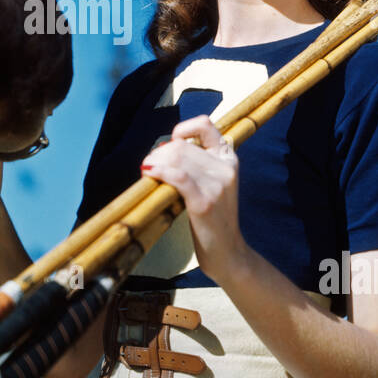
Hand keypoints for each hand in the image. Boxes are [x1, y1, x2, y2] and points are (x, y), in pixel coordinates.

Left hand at [140, 115, 247, 282]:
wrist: (227, 252)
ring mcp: (217, 185)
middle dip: (159, 153)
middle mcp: (226, 168)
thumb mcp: (213, 184)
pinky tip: (149, 174)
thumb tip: (163, 149)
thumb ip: (198, 165)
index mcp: (229, 160)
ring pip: (176, 158)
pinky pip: (177, 176)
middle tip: (149, 166)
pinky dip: (159, 172)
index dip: (183, 128)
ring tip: (148, 172)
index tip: (172, 142)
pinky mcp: (204, 202)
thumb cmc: (214, 219)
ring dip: (155, 163)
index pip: (206, 125)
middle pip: (182, 146)